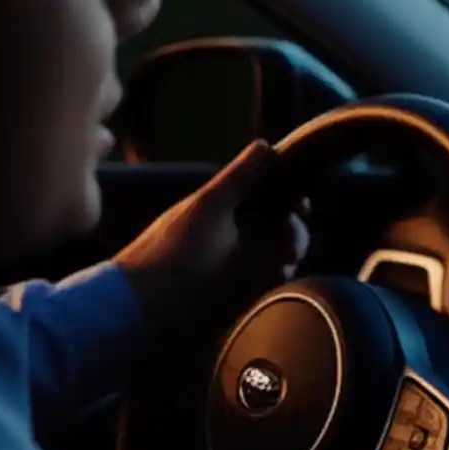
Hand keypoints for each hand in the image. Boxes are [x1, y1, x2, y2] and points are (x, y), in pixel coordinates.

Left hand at [113, 140, 308, 334]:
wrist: (145, 305)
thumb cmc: (175, 250)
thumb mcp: (211, 207)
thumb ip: (239, 176)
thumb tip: (266, 144)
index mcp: (228, 208)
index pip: (272, 196)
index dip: (291, 199)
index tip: (302, 207)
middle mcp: (235, 233)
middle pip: (282, 227)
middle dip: (294, 234)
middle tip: (289, 251)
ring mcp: (237, 265)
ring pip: (280, 256)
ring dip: (287, 259)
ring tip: (281, 270)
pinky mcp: (237, 294)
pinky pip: (269, 283)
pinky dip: (276, 281)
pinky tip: (273, 284)